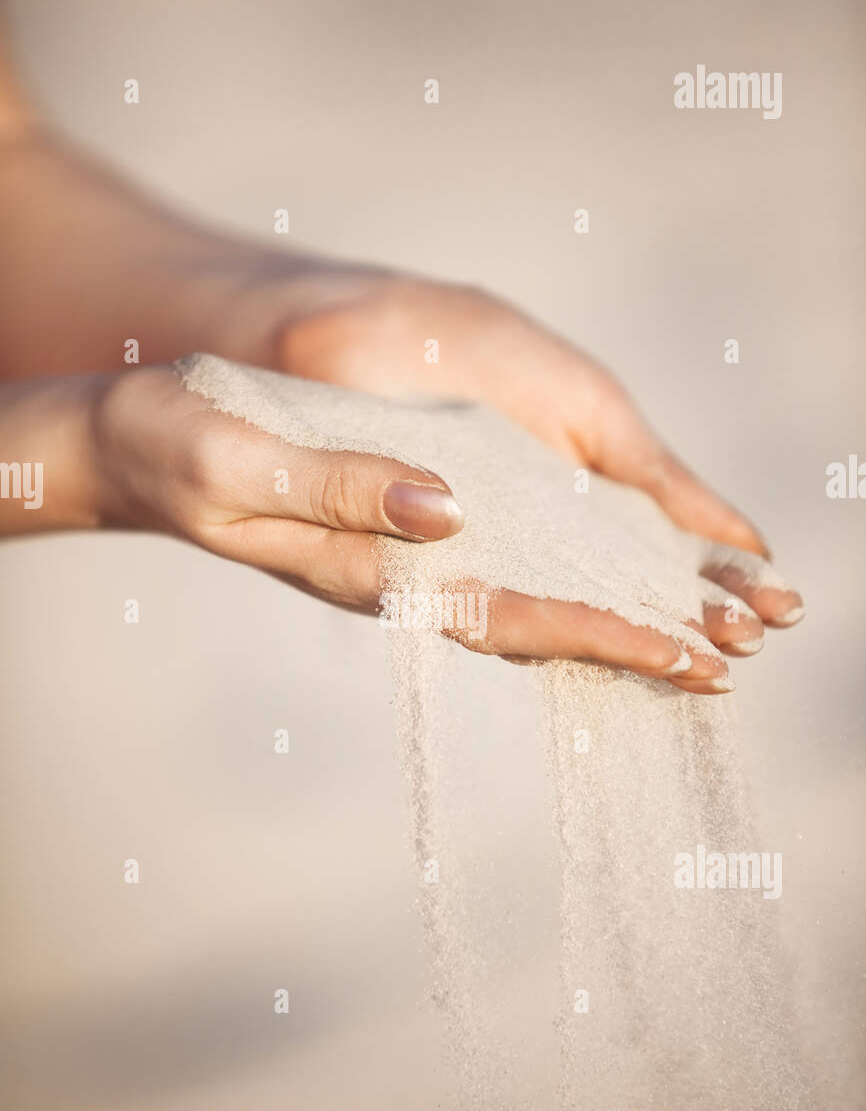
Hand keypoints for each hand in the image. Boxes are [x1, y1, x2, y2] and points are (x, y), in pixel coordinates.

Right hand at [89, 366, 796, 693]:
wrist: (134, 450)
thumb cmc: (175, 447)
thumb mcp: (242, 458)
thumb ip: (339, 487)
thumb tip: (444, 507)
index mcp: (368, 569)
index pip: (502, 614)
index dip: (595, 635)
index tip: (680, 656)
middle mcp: (397, 578)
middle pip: (530, 622)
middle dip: (625, 643)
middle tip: (726, 663)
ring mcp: (399, 559)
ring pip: (520, 597)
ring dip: (603, 616)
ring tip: (692, 632)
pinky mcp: (396, 529)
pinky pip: (494, 563)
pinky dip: (558, 574)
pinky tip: (599, 576)